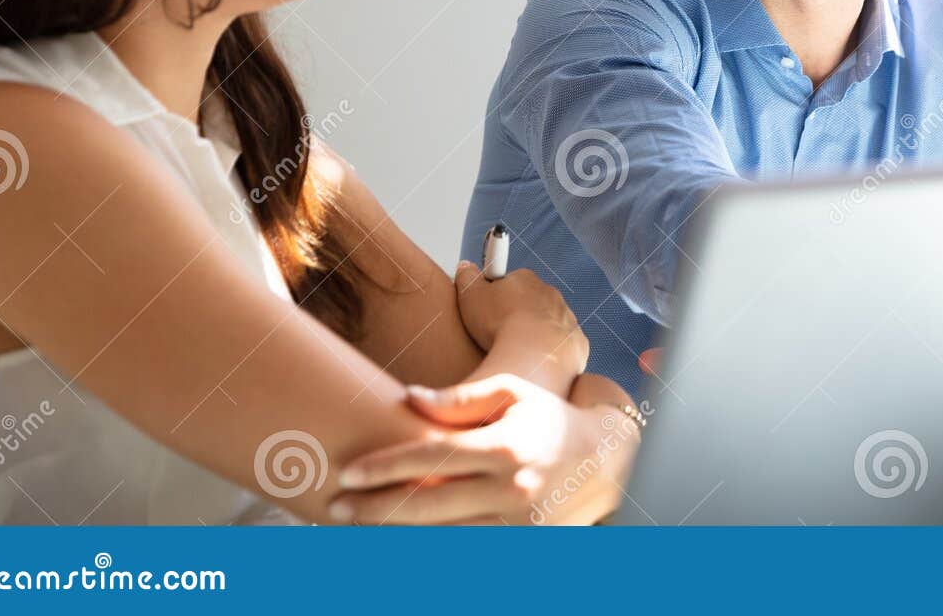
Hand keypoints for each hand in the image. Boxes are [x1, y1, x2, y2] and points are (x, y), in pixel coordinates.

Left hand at [331, 373, 638, 524]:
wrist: (606, 462)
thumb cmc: (550, 418)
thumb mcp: (512, 392)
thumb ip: (460, 398)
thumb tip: (409, 398)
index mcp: (507, 448)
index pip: (433, 459)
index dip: (386, 467)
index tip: (349, 472)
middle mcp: (511, 491)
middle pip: (429, 507)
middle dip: (377, 509)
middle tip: (337, 507)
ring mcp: (518, 527)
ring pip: (442, 537)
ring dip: (396, 534)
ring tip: (356, 528)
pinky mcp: (522, 547)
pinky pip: (465, 550)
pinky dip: (431, 547)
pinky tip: (398, 541)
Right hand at [454, 260, 585, 372]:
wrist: (533, 355)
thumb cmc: (500, 325)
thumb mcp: (470, 296)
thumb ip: (467, 277)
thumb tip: (466, 267)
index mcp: (526, 279)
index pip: (510, 280)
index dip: (497, 293)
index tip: (487, 306)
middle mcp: (550, 294)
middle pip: (530, 302)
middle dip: (515, 315)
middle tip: (496, 334)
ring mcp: (566, 318)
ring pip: (547, 324)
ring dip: (533, 334)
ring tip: (514, 351)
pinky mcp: (576, 343)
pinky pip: (561, 346)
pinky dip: (549, 353)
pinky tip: (534, 362)